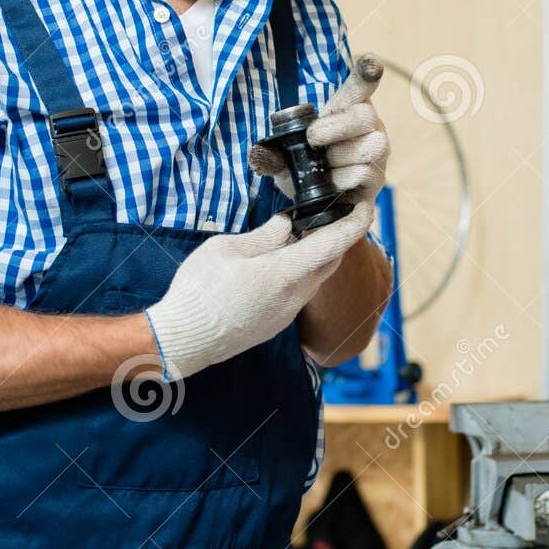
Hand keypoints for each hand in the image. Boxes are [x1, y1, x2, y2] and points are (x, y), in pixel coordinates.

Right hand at [145, 205, 372, 381]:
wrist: (182, 341)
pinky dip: (300, 273)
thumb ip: (263, 236)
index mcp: (283, 274)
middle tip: (333, 215)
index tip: (367, 207)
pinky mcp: (276, 324)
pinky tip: (281, 262)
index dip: (354, 224)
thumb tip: (286, 226)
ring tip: (301, 235)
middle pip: (329, 263)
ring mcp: (286, 314)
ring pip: (314, 279)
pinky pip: (299, 293)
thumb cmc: (198, 292)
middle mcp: (293, 297)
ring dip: (316, 257)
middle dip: (337, 238)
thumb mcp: (226, 249)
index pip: (333, 244)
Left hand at [249, 55, 389, 211]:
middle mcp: (369, 125)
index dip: (367, 72)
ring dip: (339, 159)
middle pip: (365, 116)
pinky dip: (342, 180)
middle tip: (312, 139)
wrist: (318, 201)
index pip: (361, 85)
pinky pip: (365, 174)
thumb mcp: (285, 156)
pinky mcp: (378, 177)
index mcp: (346, 108)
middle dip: (336, 127)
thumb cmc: (304, 166)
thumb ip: (272, 153)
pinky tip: (332, 183)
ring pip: (368, 148)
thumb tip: (257, 155)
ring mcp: (377, 151)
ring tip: (324, 167)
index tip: (371, 61)